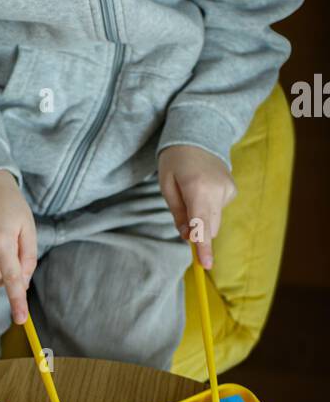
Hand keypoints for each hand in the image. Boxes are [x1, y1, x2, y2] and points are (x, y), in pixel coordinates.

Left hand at [158, 145, 236, 268]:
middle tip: (183, 219)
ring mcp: (228, 190)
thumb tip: (187, 237)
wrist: (198, 136)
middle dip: (197, 232)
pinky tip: (203, 189)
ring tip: (192, 193)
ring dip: (203, 218)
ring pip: (214, 220)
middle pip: (209, 226)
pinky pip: (219, 210)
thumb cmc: (175, 161)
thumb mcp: (167, 186)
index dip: (202, 246)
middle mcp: (217, 190)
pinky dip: (209, 207)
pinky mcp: (233, 190)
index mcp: (196, 188)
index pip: (201, 224)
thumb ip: (178, 213)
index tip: (206, 265)